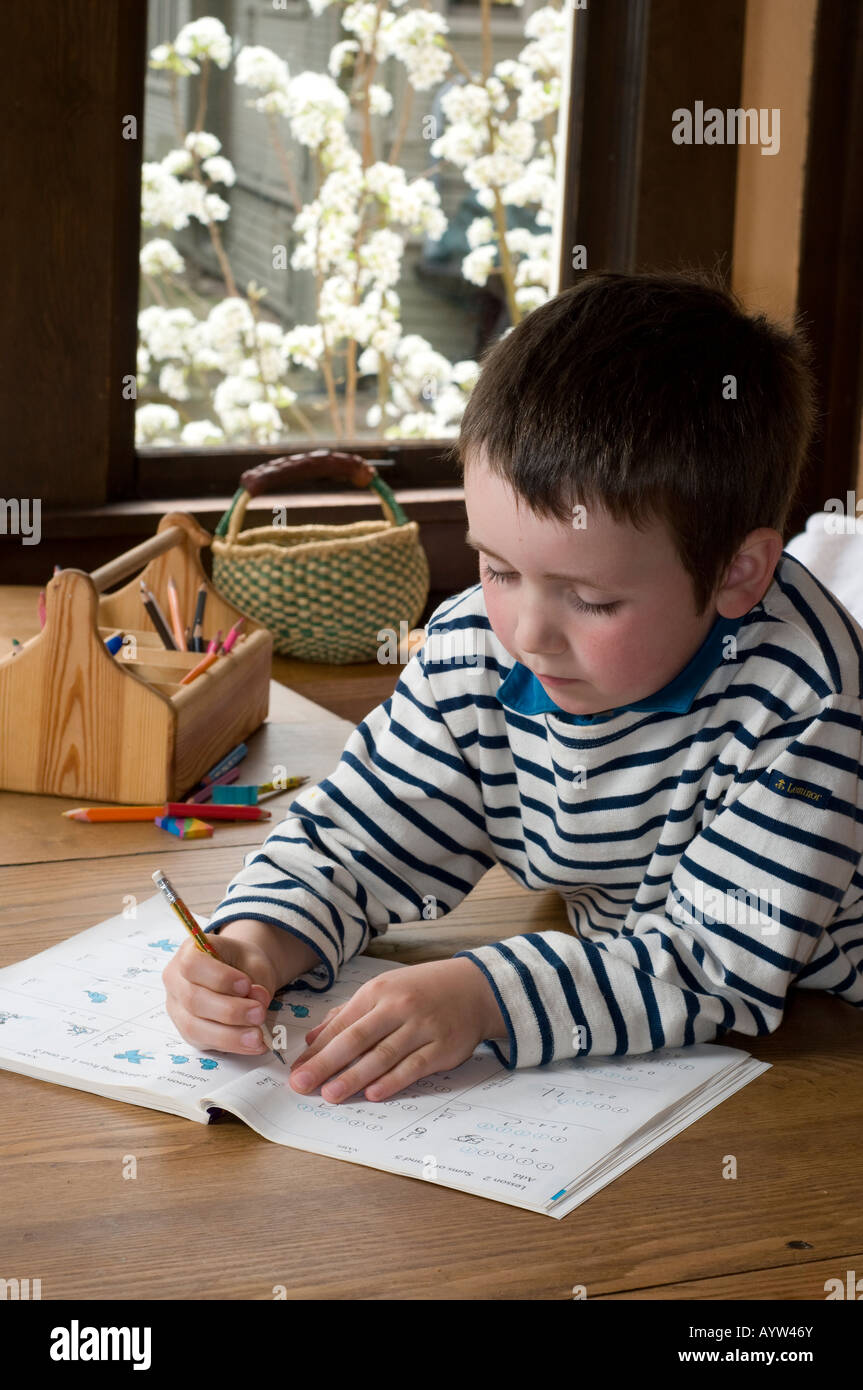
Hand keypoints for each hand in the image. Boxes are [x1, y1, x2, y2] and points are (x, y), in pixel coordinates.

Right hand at [163, 921, 315, 1057]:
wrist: (240, 976)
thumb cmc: (242, 965)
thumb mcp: (254, 963)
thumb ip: (257, 979)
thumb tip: (258, 1000)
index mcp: (189, 951)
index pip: (193, 964)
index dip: (219, 977)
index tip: (246, 985)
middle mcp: (176, 980)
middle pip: (193, 999)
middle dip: (230, 1010)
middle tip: (259, 1013)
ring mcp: (178, 1008)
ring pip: (194, 1026)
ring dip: (229, 1034)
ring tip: (257, 1036)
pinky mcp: (187, 1030)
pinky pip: (203, 1041)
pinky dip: (231, 1044)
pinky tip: (252, 1045)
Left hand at [288, 957, 504, 1103]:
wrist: (474, 987)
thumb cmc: (422, 990)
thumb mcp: (384, 990)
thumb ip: (348, 1013)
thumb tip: (313, 1038)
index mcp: (379, 991)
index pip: (342, 1024)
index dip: (317, 1049)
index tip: (297, 1070)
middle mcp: (398, 1007)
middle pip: (356, 1039)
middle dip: (326, 1064)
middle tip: (302, 1085)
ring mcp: (422, 1028)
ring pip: (382, 1056)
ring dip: (354, 1077)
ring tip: (330, 1095)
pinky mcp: (442, 1048)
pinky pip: (413, 1067)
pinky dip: (393, 1081)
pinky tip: (374, 1093)